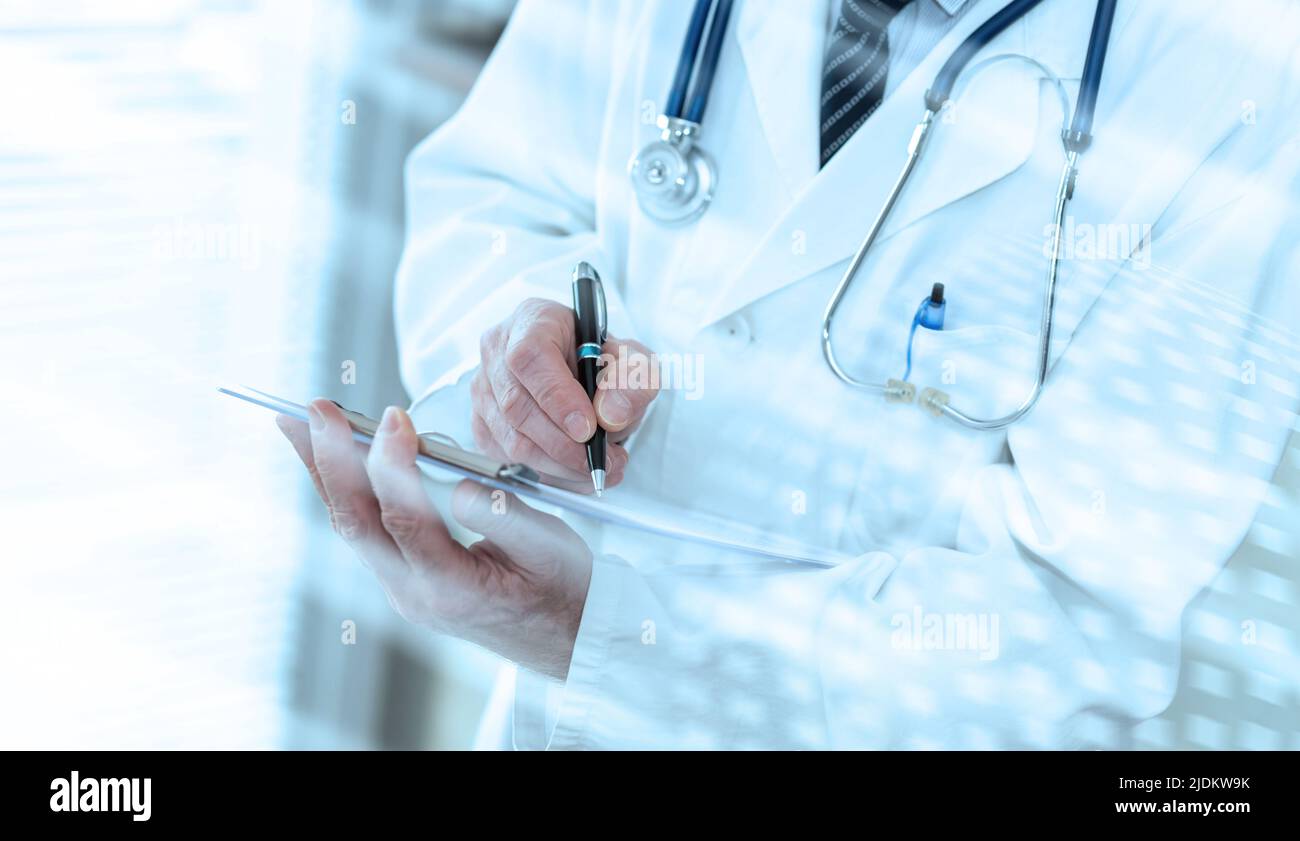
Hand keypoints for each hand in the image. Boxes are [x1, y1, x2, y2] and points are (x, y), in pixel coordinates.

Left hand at [277, 399, 591, 679]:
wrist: (566, 637)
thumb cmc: (565, 589)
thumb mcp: (551, 550)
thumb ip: (505, 517)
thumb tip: (459, 482)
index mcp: (454, 590)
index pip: (408, 522)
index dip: (394, 467)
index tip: (394, 417)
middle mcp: (415, 594)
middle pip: (358, 525)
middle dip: (330, 462)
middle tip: (314, 411)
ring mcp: (403, 589)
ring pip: (351, 526)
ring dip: (324, 470)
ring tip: (299, 422)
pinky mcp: (402, 577)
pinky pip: (363, 528)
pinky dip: (344, 486)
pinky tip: (330, 454)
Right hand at [472, 298, 658, 491]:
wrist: (589, 375)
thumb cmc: (603, 361)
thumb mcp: (634, 361)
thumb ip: (632, 380)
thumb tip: (610, 414)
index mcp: (533, 321)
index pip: (529, 357)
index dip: (556, 397)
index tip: (588, 428)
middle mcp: (499, 351)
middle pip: (517, 405)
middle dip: (565, 444)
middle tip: (603, 460)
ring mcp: (485, 389)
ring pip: (511, 439)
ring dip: (560, 464)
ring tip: (599, 467)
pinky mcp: (483, 423)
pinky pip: (507, 458)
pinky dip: (547, 473)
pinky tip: (576, 471)